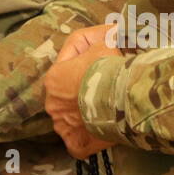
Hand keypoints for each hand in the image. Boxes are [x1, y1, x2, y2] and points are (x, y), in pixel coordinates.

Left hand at [44, 24, 118, 159]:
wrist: (120, 102)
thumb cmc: (107, 71)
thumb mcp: (105, 43)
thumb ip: (104, 36)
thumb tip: (112, 30)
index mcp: (54, 76)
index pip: (71, 56)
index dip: (91, 48)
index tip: (109, 44)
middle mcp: (52, 102)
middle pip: (71, 89)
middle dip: (86, 82)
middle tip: (109, 79)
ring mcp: (62, 126)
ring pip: (73, 115)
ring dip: (85, 110)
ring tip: (107, 107)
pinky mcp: (75, 144)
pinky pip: (80, 140)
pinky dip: (88, 136)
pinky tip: (98, 131)